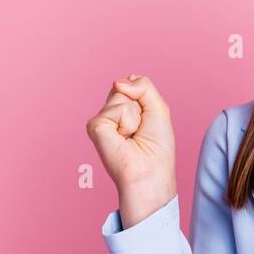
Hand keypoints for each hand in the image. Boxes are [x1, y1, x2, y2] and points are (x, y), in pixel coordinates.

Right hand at [85, 75, 176, 225]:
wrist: (151, 171)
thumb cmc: (157, 147)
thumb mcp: (158, 108)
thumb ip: (143, 86)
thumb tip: (118, 82)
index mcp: (123, 111)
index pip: (131, 84)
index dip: (145, 98)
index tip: (148, 121)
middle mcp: (110, 114)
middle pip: (124, 86)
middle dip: (141, 106)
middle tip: (141, 129)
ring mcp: (102, 120)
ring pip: (121, 95)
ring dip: (135, 116)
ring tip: (133, 135)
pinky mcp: (95, 126)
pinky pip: (118, 108)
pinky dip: (128, 122)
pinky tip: (124, 138)